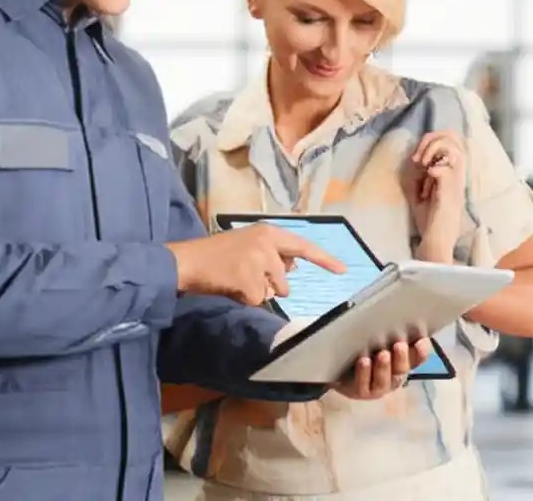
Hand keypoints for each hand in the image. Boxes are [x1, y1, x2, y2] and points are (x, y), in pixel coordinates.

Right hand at [168, 224, 345, 305]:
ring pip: (273, 291)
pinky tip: (230, 286)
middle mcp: (267, 244)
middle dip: (270, 284)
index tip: (343, 270)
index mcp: (268, 232)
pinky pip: (258, 300)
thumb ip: (272, 254)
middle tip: (242, 274)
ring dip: (256, 292)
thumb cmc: (217, 255)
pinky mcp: (250, 280)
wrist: (190, 261)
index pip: (303, 246)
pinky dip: (245, 299)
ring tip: (235, 278)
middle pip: (285, 279)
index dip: (324, 259)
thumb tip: (293, 269)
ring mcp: (259, 261)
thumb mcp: (248, 246)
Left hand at [333, 338, 432, 400]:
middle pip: (401, 369)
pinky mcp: (361, 391)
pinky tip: (364, 361)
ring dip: (384, 367)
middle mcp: (394, 377)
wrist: (341, 368)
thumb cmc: (366, 348)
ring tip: (382, 354)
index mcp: (403, 362)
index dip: (421, 351)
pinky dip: (364, 373)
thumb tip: (397, 314)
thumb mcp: (378, 338)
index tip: (422, 341)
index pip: (417, 358)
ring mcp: (378, 386)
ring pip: (384, 380)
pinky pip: (363, 384)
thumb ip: (390, 331)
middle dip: (402, 357)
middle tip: (399, 345)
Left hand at [409, 131, 466, 261]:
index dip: (433, 139)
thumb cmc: (430, 222)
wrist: (436, 242)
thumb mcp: (419, 194)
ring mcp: (455, 183)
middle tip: (418, 157)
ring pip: (453, 149)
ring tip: (422, 164)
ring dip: (433, 150)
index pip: (452, 140)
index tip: (417, 156)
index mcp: (452, 173)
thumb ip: (417, 176)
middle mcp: (457, 175)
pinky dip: (432, 170)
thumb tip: (413, 159)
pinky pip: (442, 170)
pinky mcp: (449, 193)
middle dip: (432, 139)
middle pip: (454, 138)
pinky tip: (426, 182)